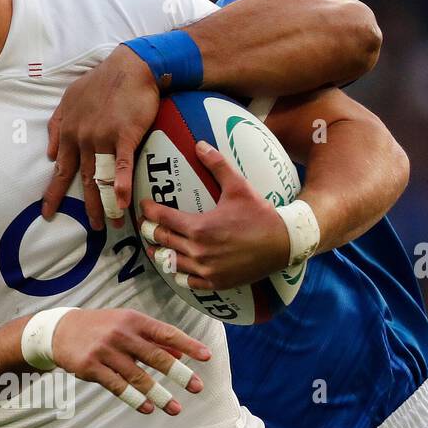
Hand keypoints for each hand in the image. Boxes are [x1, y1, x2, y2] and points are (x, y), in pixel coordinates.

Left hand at [42, 45, 158, 229]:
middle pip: (82, 179)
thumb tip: (50, 153)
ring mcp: (103, 137)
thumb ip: (57, 125)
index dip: (54, 192)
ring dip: (105, 203)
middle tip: (88, 228)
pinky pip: (122, 165)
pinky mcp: (125, 135)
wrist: (131, 66)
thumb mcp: (70, 98)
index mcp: (70, 132)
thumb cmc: (102, 81)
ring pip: (101, 176)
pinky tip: (123, 202)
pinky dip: (122, 184)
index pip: (60, 168)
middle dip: (86, 206)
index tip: (47, 212)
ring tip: (109, 224)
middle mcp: (83, 138)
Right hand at [50, 308, 210, 415]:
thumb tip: (183, 353)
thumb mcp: (127, 324)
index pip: (166, 333)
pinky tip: (147, 409)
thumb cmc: (100, 327)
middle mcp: (121, 334)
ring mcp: (105, 351)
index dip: (188, 345)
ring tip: (175, 409)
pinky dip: (134, 399)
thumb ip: (154, 338)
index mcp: (134, 320)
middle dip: (179, 374)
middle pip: (156, 356)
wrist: (59, 330)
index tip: (206, 357)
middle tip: (197, 387)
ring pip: (138, 377)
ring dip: (159, 395)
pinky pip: (117, 387)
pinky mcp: (91, 368)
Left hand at [140, 140, 291, 289]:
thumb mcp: (238, 187)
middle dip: (150, 231)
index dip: (150, 210)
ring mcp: (204, 270)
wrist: (283, 244)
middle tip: (145, 225)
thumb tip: (200, 144)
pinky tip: (176, 267)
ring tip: (155, 247)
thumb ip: (217, 165)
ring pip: (170, 263)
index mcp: (199, 227)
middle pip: (162, 240)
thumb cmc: (260, 214)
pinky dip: (178, 274)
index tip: (145, 205)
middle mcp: (197, 251)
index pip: (163, 219)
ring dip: (160, 253)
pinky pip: (187, 281)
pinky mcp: (214, 283)